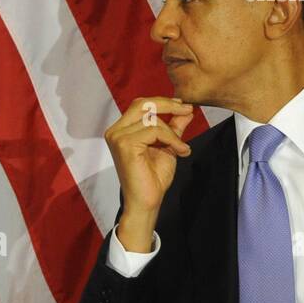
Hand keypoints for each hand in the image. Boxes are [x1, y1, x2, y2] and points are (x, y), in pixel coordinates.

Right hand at [105, 97, 193, 251]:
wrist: (147, 200)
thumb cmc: (153, 177)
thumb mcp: (167, 145)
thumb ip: (173, 127)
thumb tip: (186, 110)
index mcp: (121, 130)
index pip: (140, 105)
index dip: (162, 102)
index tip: (183, 105)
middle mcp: (115, 131)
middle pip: (142, 104)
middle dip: (168, 105)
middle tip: (188, 109)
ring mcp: (118, 137)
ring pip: (152, 119)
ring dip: (172, 132)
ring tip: (182, 147)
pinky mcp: (125, 144)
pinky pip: (154, 130)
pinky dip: (171, 139)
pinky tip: (180, 151)